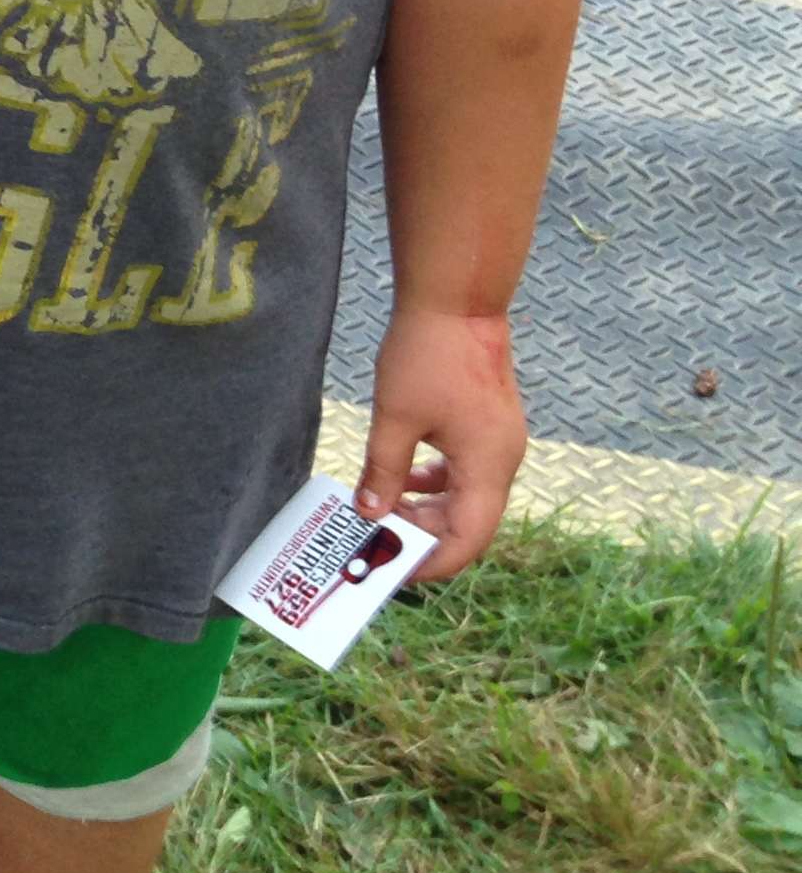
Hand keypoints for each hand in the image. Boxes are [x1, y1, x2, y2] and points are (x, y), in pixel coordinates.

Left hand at [358, 304, 528, 582]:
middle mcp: (502, 461)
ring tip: (381, 512)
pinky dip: (435, 483)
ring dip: (427, 510)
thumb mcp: (395, 418)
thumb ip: (384, 471)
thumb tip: (369, 514)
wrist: (458, 301)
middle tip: (376, 541)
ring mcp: (499, 443)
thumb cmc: (427, 355)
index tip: (393, 571)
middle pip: (468, 522)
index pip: (467, 539)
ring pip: (466, 497)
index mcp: (488, 467)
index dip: (431, 562)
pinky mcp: (488, 426)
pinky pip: (466, 472)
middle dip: (423, 536)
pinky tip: (403, 479)